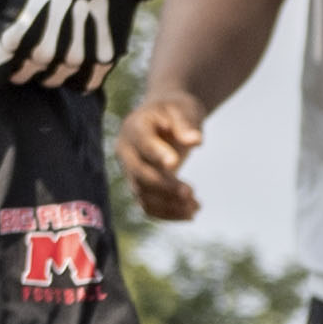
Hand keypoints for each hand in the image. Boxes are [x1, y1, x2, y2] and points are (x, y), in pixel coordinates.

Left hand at [0, 0, 168, 89]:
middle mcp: (44, 54)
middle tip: (26, 46)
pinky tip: (73, 52)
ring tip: (52, 43)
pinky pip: (83, 82)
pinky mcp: (102, 60)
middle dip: (18, 65)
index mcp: (16, 39)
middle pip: (23, 76)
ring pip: (51, 79)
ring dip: (47, 68)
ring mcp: (74, 59)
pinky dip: (77, 73)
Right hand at [118, 92, 210, 223]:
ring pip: (142, 194)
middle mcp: (126, 151)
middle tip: (190, 193)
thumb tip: (195, 141)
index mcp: (135, 127)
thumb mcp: (183, 109)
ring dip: (168, 204)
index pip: (142, 143)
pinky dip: (168, 213)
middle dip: (163, 186)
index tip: (175, 163)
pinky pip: (148, 205)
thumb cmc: (175, 111)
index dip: (156, 153)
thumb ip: (186, 124)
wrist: (163, 119)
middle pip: (139, 173)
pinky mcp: (139, 185)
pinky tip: (190, 213)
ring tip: (196, 207)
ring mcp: (130, 171)